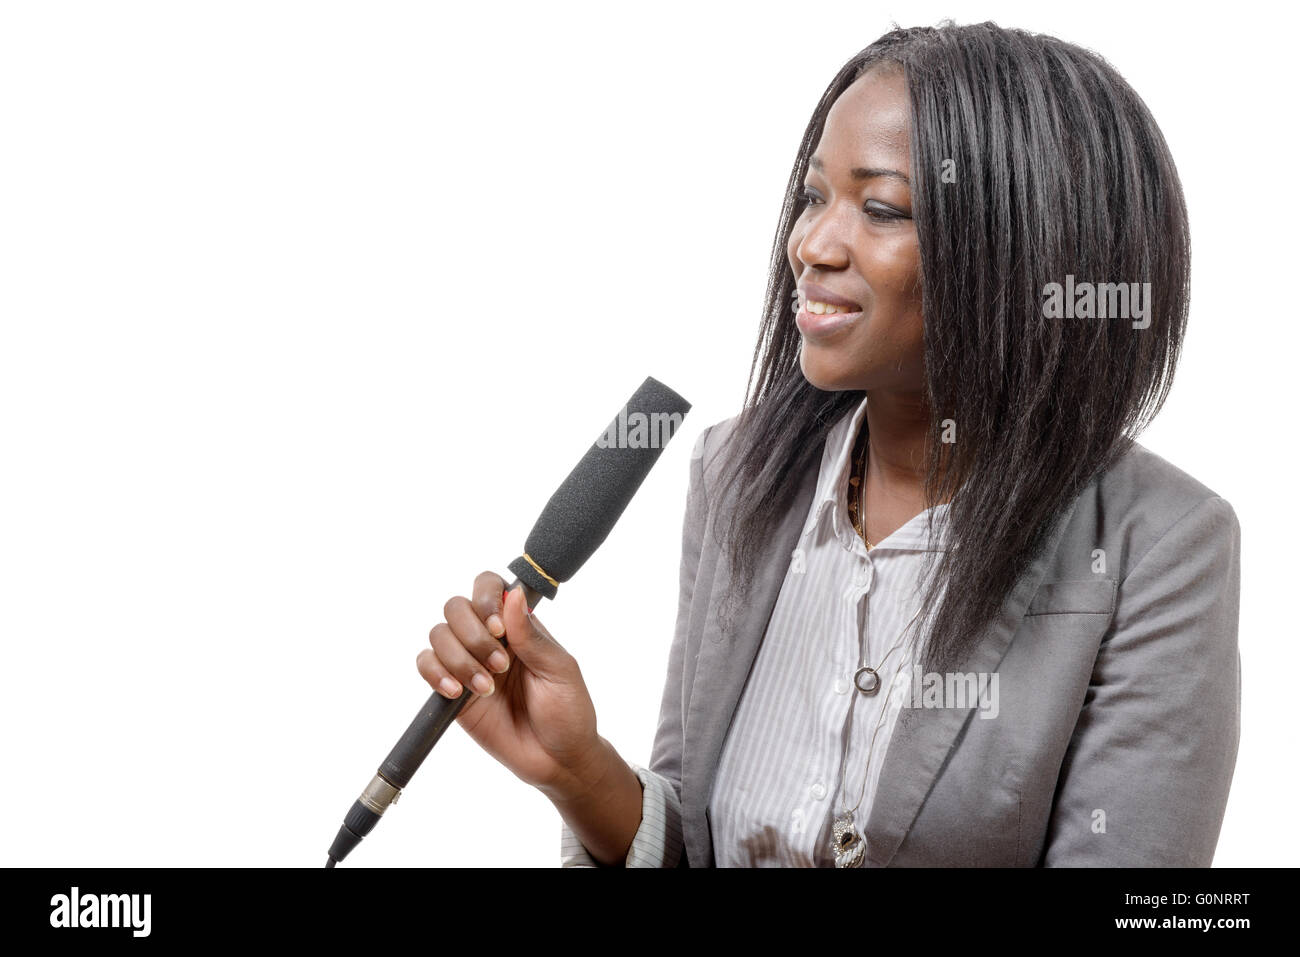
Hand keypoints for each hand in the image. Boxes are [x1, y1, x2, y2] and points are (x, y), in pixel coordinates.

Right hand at [416, 571, 603, 796]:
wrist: (558, 761)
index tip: (499, 629)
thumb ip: (532, 636)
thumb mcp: (559, 670)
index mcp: (518, 626)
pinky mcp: (452, 693)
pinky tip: (455, 692)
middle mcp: (489, 639)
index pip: (489, 587)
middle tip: (499, 665)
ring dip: (459, 659)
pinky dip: (434, 673)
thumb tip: (513, 595)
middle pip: (456, 607)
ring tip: (486, 688)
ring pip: (438, 635)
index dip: (485, 598)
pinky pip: (426, 666)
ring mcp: (468, 664)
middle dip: (472, 634)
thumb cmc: (568, 713)